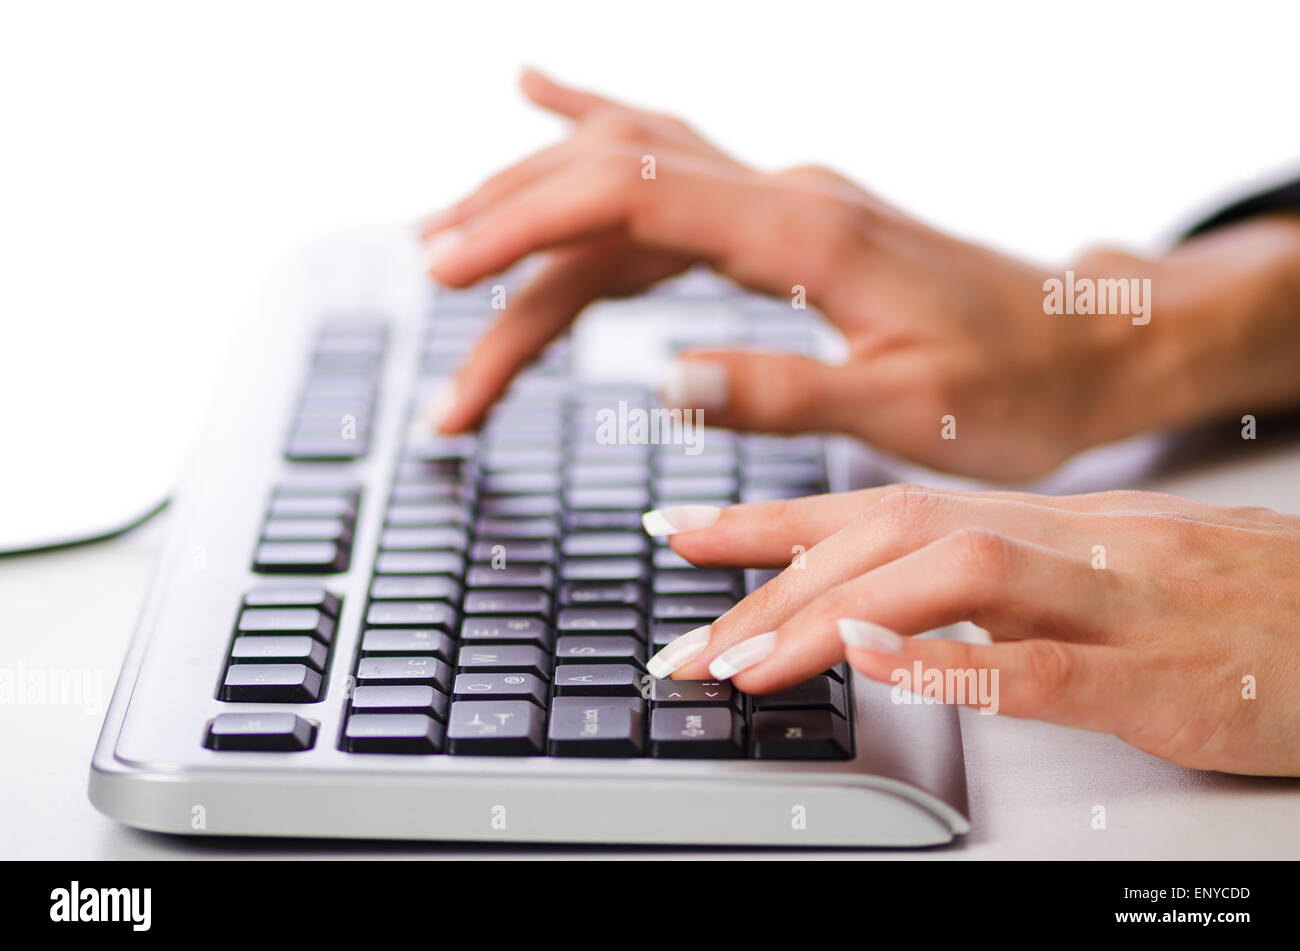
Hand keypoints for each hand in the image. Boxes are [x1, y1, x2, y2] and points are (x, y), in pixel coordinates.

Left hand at [643, 487, 1299, 775]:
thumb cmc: (1222, 602)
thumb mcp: (1087, 575)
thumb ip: (986, 580)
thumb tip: (876, 602)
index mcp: (1031, 522)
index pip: (871, 506)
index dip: (765, 519)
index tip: (677, 531)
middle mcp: (1055, 540)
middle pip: (887, 535)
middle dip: (768, 585)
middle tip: (683, 645)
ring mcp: (1105, 597)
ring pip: (950, 574)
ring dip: (832, 618)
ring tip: (747, 662)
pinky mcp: (1155, 669)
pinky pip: (1045, 660)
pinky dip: (955, 661)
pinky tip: (882, 665)